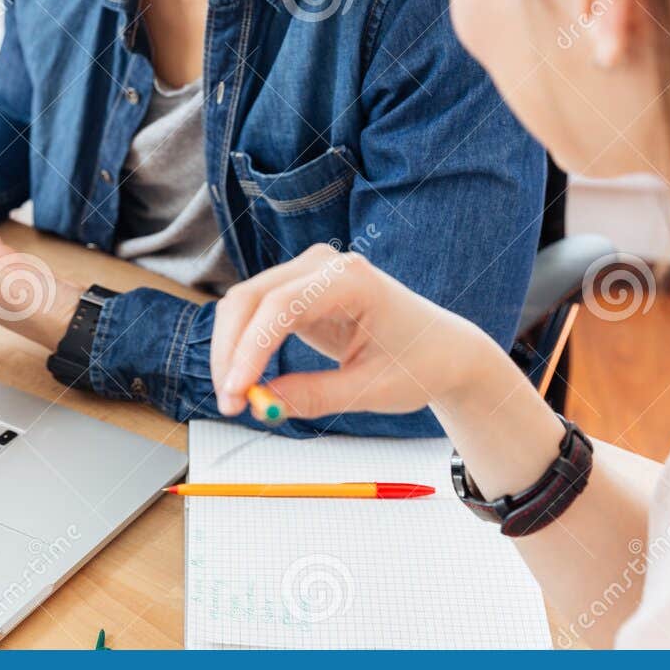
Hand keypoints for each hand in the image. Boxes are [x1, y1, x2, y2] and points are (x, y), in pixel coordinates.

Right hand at [210, 243, 500, 420]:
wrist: (441, 348)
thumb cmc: (418, 363)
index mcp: (352, 279)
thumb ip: (314, 396)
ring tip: (236, 400)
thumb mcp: (370, 389)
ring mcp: (308, 272)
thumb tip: (261, 405)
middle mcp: (324, 265)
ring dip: (231, 350)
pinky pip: (255, 313)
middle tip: (229, 404)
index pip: (281, 305)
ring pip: (244, 304)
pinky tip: (245, 381)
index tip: (237, 393)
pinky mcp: (298, 290)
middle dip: (230, 352)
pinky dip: (243, 346)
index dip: (250, 349)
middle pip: (251, 298)